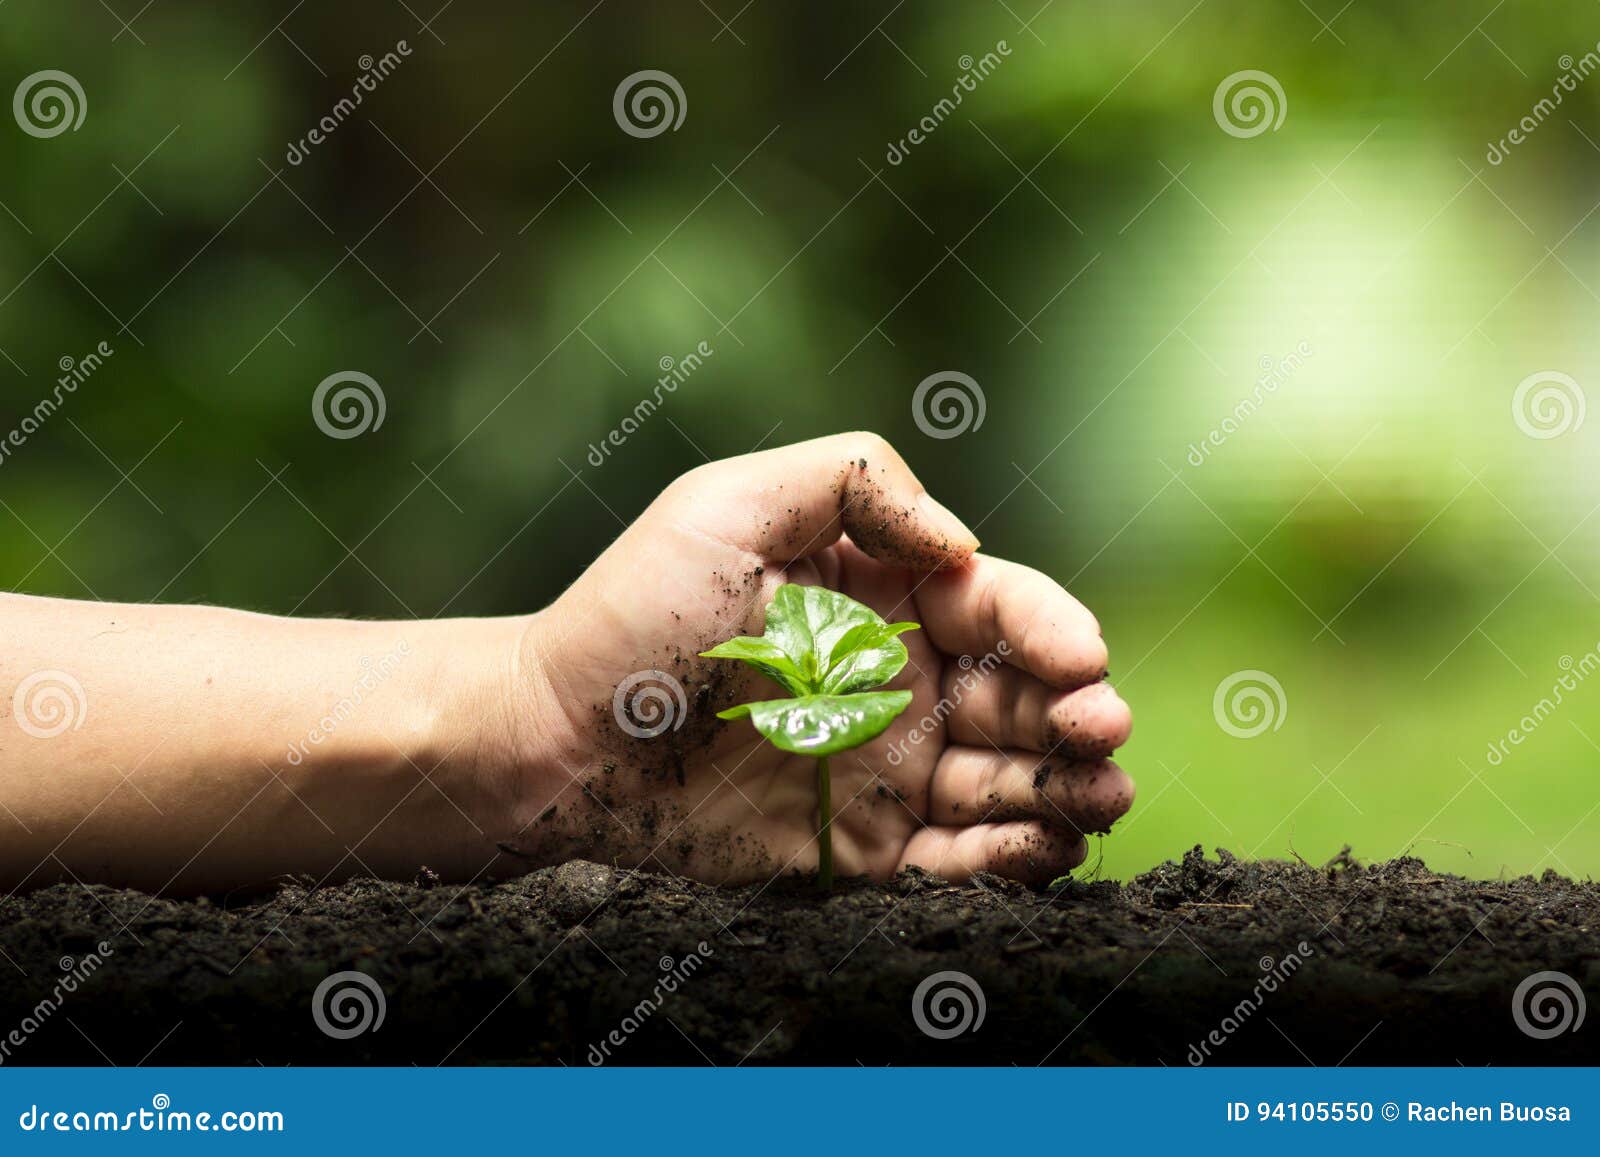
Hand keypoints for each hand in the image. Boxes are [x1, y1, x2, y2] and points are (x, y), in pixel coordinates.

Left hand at [498, 433, 1132, 885]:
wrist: (551, 745)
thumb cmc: (631, 617)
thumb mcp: (728, 505)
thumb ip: (852, 482)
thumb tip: (962, 541)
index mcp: (882, 601)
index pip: (998, 607)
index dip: (1051, 626)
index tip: (1080, 656)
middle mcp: (899, 686)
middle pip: (1022, 698)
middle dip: (1076, 714)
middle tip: (1101, 731)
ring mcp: (885, 773)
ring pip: (1008, 782)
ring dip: (1066, 789)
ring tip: (1099, 798)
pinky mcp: (859, 852)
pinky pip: (955, 861)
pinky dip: (1010, 858)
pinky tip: (1043, 849)